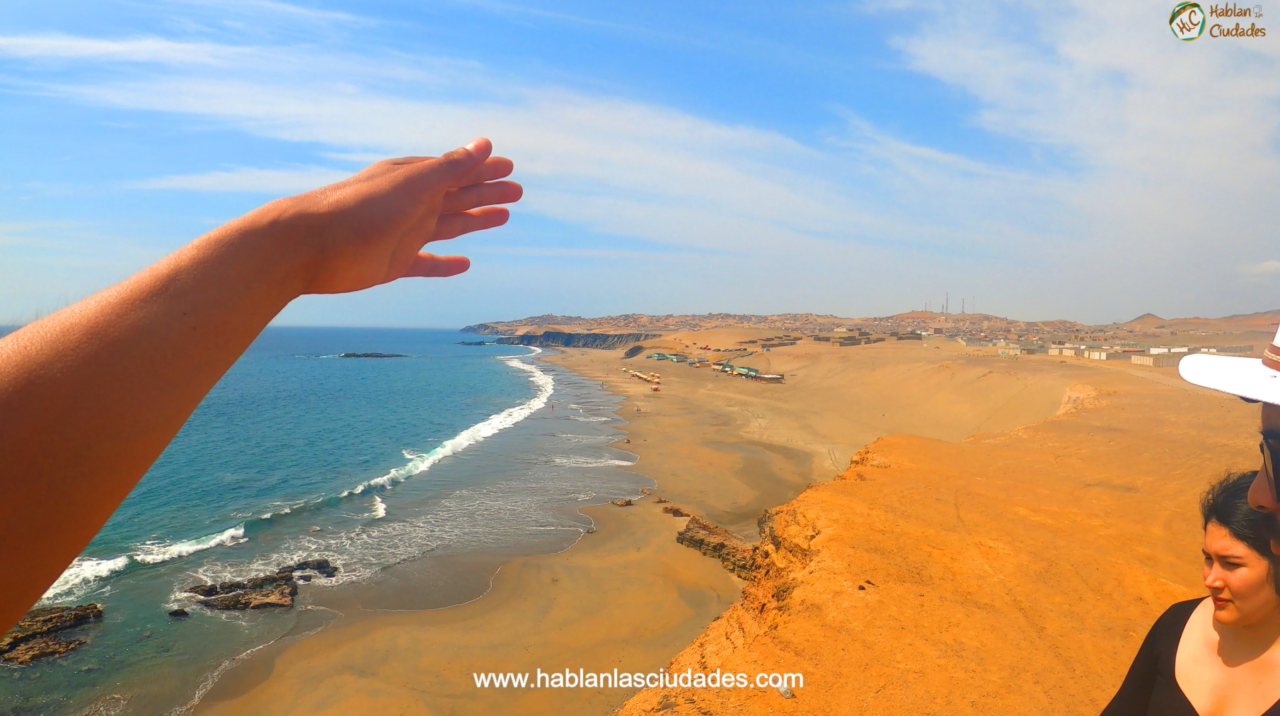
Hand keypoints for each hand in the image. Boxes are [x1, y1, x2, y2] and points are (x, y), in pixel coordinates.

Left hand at [271, 137, 521, 294]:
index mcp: (413, 179)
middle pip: (457, 196)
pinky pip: (427, 262)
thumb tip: (485, 144)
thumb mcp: (412, 184)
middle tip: (517, 190)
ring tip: (503, 216)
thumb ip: (450, 168)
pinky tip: (465, 264)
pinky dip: (445, 264)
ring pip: (448, 225)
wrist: (309, 246)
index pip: (456, 170)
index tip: (509, 166)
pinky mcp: (393, 263)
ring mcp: (402, 233)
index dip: (483, 169)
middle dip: (486, 192)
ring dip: (475, 220)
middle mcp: (410, 203)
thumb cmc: (358, 209)